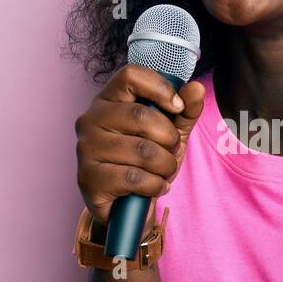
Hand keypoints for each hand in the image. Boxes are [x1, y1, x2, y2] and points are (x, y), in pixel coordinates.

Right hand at [74, 64, 204, 224]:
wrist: (126, 205)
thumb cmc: (145, 162)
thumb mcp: (170, 132)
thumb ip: (185, 110)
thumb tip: (196, 88)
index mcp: (108, 99)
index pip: (131, 76)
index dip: (161, 89)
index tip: (177, 108)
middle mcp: (91, 119)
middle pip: (141, 115)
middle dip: (169, 138)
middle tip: (171, 150)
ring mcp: (86, 148)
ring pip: (142, 151)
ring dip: (165, 166)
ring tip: (163, 172)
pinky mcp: (88, 178)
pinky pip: (134, 178)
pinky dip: (154, 185)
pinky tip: (154, 187)